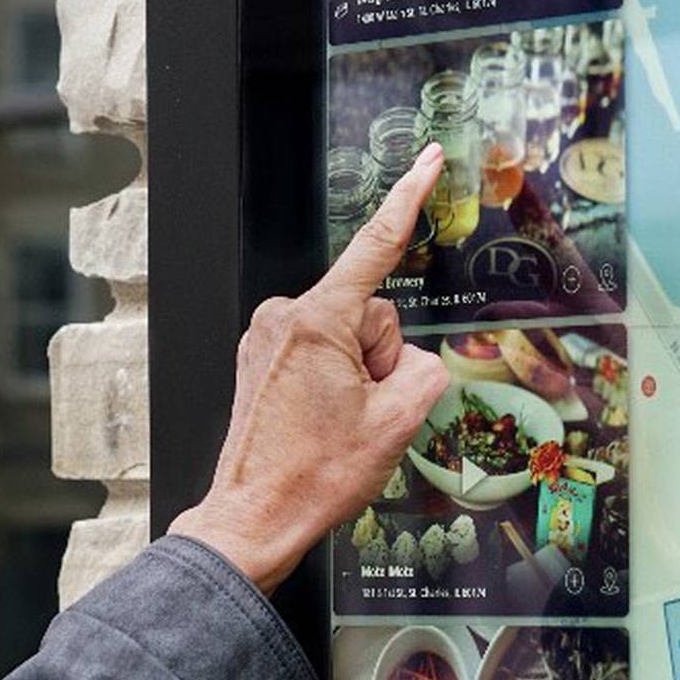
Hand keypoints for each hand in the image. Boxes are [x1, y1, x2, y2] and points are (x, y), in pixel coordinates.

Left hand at [170, 144, 449, 594]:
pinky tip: (317, 423)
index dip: (408, 200)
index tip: (425, 161)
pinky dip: (331, 384)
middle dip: (378, 361)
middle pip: (369, 316)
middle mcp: (283, 319)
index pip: (375, 246)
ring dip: (354, 378)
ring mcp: (266, 339)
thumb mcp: (397, 422)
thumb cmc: (311, 477)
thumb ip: (424, 372)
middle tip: (359, 414)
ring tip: (332, 425)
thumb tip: (408, 365)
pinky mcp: (260, 361)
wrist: (254, 518)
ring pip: (345, 339)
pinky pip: (319, 356)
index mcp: (317, 321)